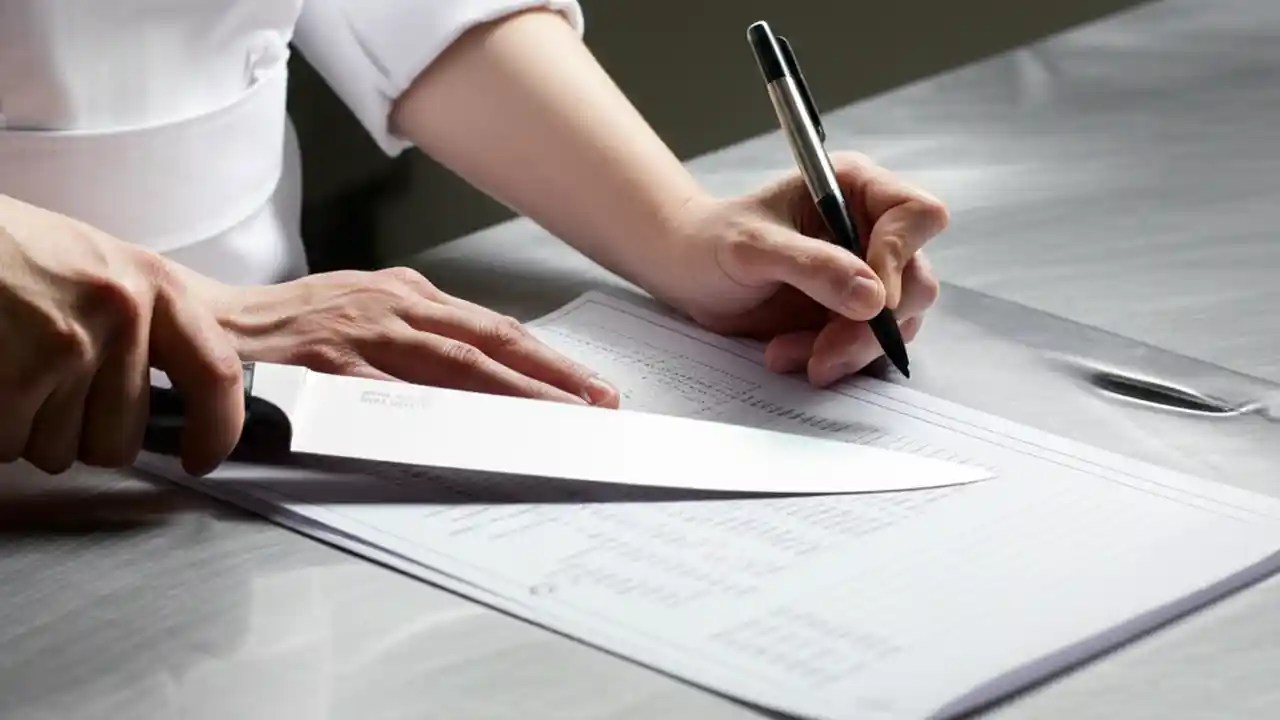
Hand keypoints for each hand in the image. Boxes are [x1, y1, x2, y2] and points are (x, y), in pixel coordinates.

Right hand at [0, 195, 245, 475]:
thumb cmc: (9, 250)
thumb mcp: (101, 265)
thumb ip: (153, 322)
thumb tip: (220, 374)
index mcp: (153, 283)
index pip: (217, 374)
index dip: (218, 430)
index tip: (200, 458)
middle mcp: (122, 314)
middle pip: (120, 441)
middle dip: (79, 434)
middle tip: (45, 383)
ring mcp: (67, 347)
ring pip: (60, 451)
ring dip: (29, 430)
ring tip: (9, 367)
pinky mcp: (14, 379)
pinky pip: (11, 446)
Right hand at [199, 267, 619, 407]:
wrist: (202, 322)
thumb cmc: (286, 326)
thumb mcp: (358, 310)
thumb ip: (414, 333)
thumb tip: (477, 369)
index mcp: (403, 293)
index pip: (491, 327)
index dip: (545, 358)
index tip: (588, 385)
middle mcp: (392, 307)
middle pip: (490, 343)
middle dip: (552, 376)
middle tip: (599, 403)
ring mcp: (362, 335)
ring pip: (458, 368)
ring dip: (516, 396)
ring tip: (561, 421)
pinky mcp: (329, 367)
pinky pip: (398, 400)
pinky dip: (443, 418)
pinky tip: (477, 436)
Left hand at [656, 152, 947, 386]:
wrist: (687, 273)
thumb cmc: (712, 242)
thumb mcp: (753, 248)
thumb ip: (812, 266)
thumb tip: (874, 298)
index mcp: (856, 189)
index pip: (918, 215)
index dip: (902, 257)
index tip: (871, 299)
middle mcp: (872, 229)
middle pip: (916, 281)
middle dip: (872, 326)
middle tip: (825, 353)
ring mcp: (866, 275)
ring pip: (897, 323)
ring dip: (848, 349)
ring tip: (786, 354)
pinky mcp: (851, 313)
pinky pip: (867, 346)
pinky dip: (833, 359)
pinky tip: (786, 355)